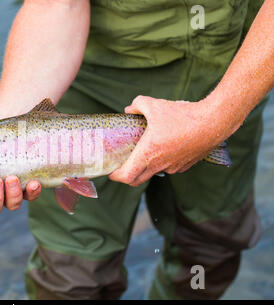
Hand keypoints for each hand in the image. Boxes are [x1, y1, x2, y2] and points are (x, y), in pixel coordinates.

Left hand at [109, 95, 233, 186]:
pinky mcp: (184, 166)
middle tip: (121, 165)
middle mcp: (159, 165)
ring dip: (144, 168)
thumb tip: (129, 109)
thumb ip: (137, 105)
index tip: (110, 170)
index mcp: (148, 154)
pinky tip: (162, 148)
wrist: (214, 122)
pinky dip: (160, 163)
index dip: (115, 176)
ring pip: (152, 173)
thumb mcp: (154, 104)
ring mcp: (173, 167)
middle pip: (136, 180)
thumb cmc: (183, 115)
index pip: (126, 176)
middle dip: (126, 175)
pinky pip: (167, 168)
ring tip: (142, 152)